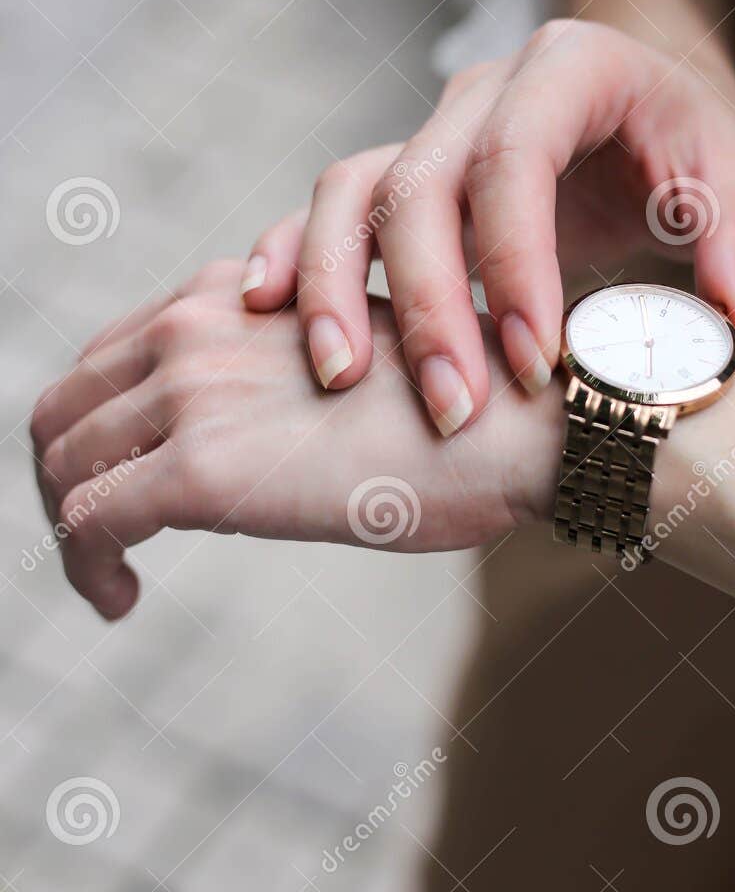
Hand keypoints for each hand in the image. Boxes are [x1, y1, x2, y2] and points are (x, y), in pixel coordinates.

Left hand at [30, 260, 560, 620]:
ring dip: (71, 528)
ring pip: (62, 463)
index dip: (100, 427)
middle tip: (102, 537)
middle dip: (64, 476)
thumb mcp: (350, 355)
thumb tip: (250, 433)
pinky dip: (85, 567)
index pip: (109, 357)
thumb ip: (276, 372)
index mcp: (230, 292)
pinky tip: (120, 599)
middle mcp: (194, 326)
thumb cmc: (459, 408)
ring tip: (112, 577)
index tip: (127, 482)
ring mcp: (190, 396)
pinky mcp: (198, 472)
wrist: (515, 430)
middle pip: (65, 406)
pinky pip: (87, 522)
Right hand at [241, 18, 734, 435]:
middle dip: (430, 304)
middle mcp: (483, 90)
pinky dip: (293, 251)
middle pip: (420, 183)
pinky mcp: (399, 171)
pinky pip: (327, 204)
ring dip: (338, 285)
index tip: (537, 363)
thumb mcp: (732, 174)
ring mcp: (431, 128)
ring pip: (353, 190)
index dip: (516, 261)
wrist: (639, 94)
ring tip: (341, 379)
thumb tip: (734, 326)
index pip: (517, 158)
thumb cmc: (684, 138)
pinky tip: (266, 310)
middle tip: (451, 410)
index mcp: (569, 68)